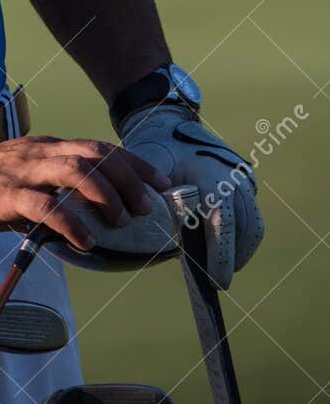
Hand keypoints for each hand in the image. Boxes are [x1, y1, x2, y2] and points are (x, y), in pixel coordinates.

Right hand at [0, 132, 170, 248]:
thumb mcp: (22, 181)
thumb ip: (52, 192)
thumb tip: (88, 218)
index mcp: (44, 148)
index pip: (98, 146)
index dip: (134, 163)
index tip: (161, 183)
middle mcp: (37, 153)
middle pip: (94, 155)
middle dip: (128, 179)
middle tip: (145, 207)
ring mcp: (20, 171)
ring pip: (75, 171)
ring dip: (106, 196)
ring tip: (119, 221)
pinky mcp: (3, 194)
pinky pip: (45, 206)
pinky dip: (71, 222)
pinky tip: (85, 241)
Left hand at [116, 103, 263, 288]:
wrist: (169, 122)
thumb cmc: (156, 149)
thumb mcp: (150, 171)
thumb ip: (155, 200)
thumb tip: (162, 237)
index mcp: (211, 177)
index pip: (223, 225)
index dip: (221, 256)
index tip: (217, 281)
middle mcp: (233, 179)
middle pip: (245, 229)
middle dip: (233, 258)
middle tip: (218, 281)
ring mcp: (242, 179)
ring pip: (253, 223)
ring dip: (242, 248)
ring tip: (223, 268)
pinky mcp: (245, 180)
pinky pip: (251, 214)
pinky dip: (244, 234)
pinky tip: (228, 248)